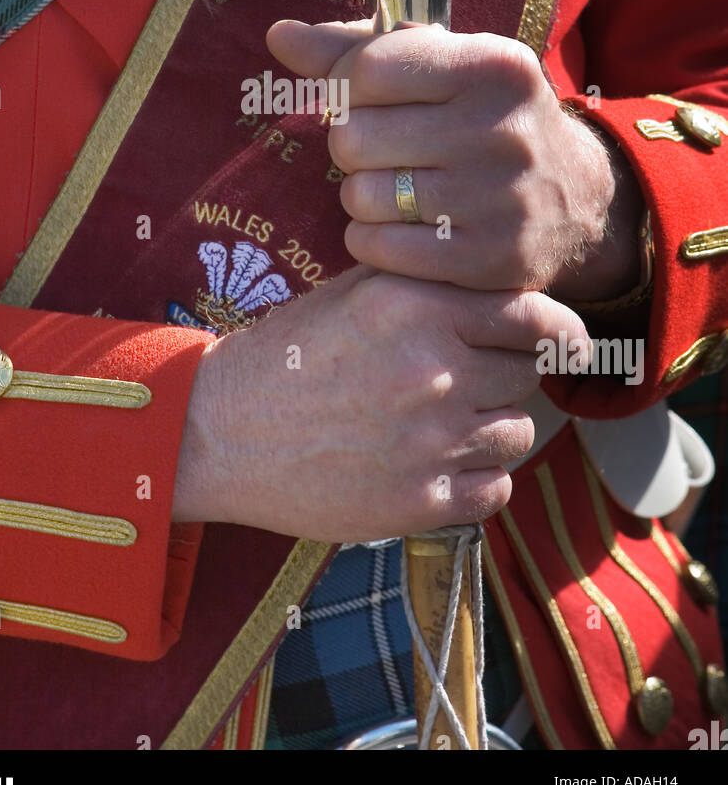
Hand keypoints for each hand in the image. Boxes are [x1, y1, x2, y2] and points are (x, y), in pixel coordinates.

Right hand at [172, 265, 588, 541]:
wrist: (220, 434)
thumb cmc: (285, 357)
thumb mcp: (351, 293)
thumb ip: (426, 283)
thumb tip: (498, 283)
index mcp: (416, 306)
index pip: (535, 315)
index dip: (557, 328)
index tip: (565, 339)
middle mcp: (432, 369)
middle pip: (527, 373)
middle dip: (507, 374)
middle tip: (467, 379)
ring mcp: (430, 440)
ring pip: (518, 433)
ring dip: (494, 427)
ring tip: (446, 424)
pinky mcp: (421, 501)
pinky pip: (494, 489)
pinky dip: (477, 478)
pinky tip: (437, 464)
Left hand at [267, 19, 642, 301]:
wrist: (574, 196)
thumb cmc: (482, 116)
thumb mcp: (441, 65)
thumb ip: (355, 49)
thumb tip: (279, 35)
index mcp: (494, 66)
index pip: (368, 68)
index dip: (346, 86)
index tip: (364, 98)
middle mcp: (504, 130)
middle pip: (354, 137)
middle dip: (351, 145)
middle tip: (382, 150)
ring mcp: (500, 201)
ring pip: (360, 196)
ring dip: (361, 195)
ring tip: (396, 188)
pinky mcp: (489, 261)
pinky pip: (377, 248)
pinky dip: (372, 239)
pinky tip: (401, 227)